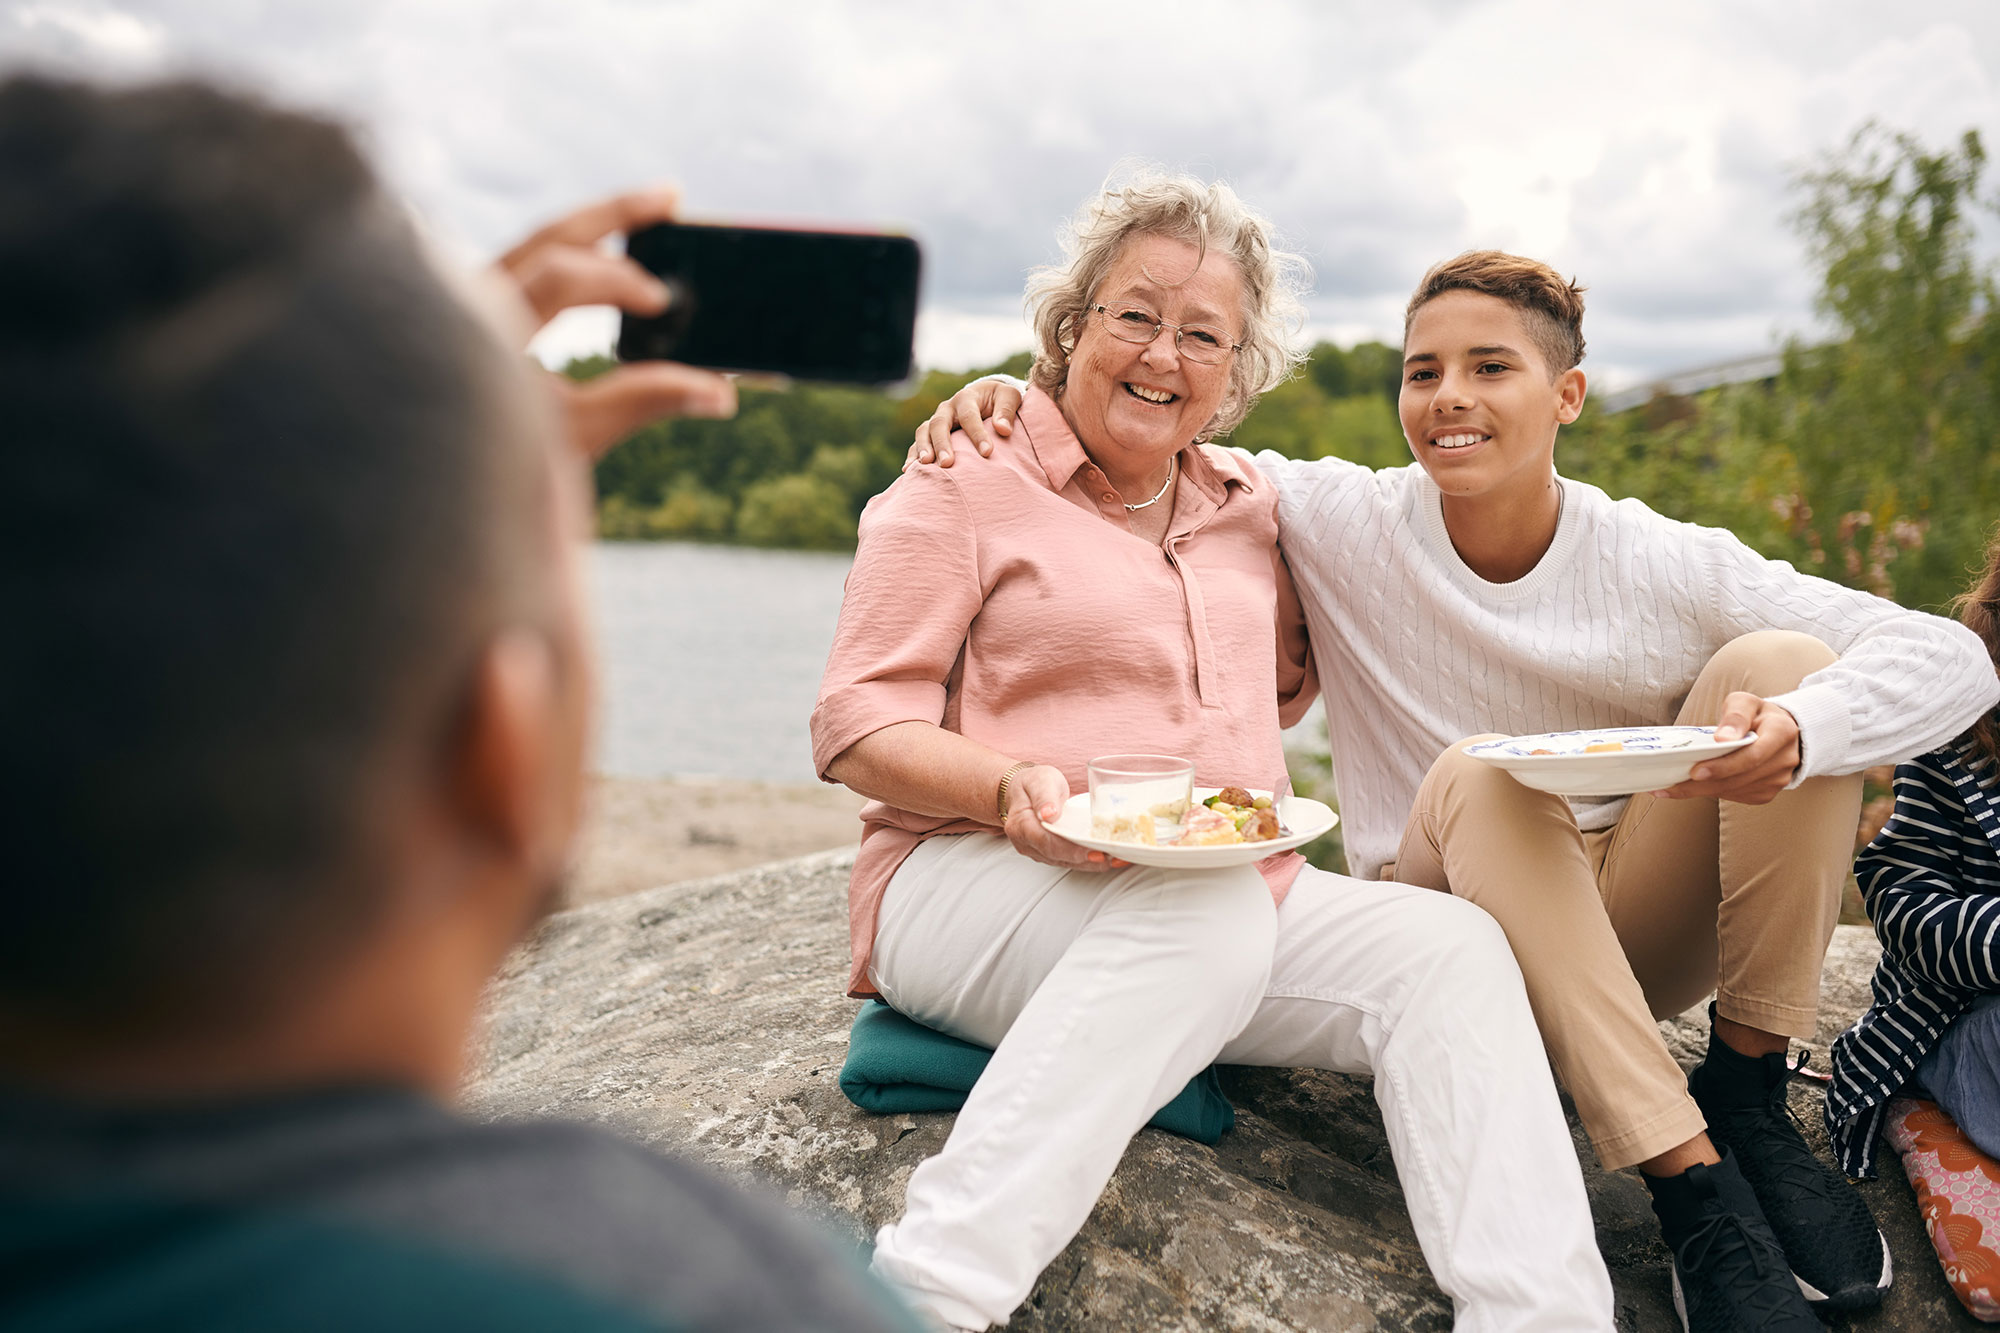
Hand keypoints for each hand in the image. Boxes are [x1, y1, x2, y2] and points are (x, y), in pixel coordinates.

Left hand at [493, 188, 736, 458]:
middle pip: (547, 235)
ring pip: (534, 244)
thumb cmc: (503, 470)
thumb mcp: (576, 437)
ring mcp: (466, 303)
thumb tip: (718, 390)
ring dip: (593, 227)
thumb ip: (643, 402)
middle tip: (671, 196)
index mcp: (488, 328)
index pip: (558, 274)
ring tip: (649, 213)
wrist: (446, 493)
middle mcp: (469, 301)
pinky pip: (525, 265)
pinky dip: (571, 254)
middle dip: (612, 215)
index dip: (617, 280)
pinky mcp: (473, 312)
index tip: (662, 303)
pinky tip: (605, 258)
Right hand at [905, 380, 1025, 469]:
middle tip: (948, 463)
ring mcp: (936, 421)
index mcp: (966, 398)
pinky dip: (912, 456)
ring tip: (925, 465)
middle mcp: (947, 409)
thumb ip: (1007, 410)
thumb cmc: (1000, 400)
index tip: (987, 452)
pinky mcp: (930, 434)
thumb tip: (1003, 430)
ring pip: (924, 432)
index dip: (977, 434)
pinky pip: (916, 444)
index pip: (969, 415)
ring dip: (923, 448)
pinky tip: (909, 471)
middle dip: (942, 443)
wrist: (986, 398)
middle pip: (939, 424)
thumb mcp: (1009, 397)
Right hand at [1001, 765, 1126, 871]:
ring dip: (1093, 864)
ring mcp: (1038, 852)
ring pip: (1067, 863)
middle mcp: (1027, 844)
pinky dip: (1091, 861)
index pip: (1046, 842)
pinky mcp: (1050, 855)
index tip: (1092, 851)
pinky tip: (1110, 858)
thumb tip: (1049, 813)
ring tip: (1117, 859)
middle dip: (1087, 860)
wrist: (1024, 791)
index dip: (1070, 849)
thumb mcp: (1040, 781)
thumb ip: (1044, 796)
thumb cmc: (1033, 784)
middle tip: (1112, 857)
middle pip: (1059, 857)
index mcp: (1021, 825)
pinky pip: (1071, 861)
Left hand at [1653, 693, 1800, 803]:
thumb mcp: (1745, 702)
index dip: (1723, 766)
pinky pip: (1736, 796)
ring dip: (1702, 791)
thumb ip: (1735, 716)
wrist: (1779, 730)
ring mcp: (1778, 779)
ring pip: (1735, 790)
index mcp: (1782, 733)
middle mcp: (1784, 760)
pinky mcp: (1767, 792)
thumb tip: (1722, 738)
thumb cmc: (1757, 714)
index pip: (1752, 755)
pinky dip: (1713, 792)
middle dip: (1703, 784)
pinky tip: (1691, 788)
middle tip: (1671, 785)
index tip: (1695, 771)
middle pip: (1740, 778)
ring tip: (1671, 788)